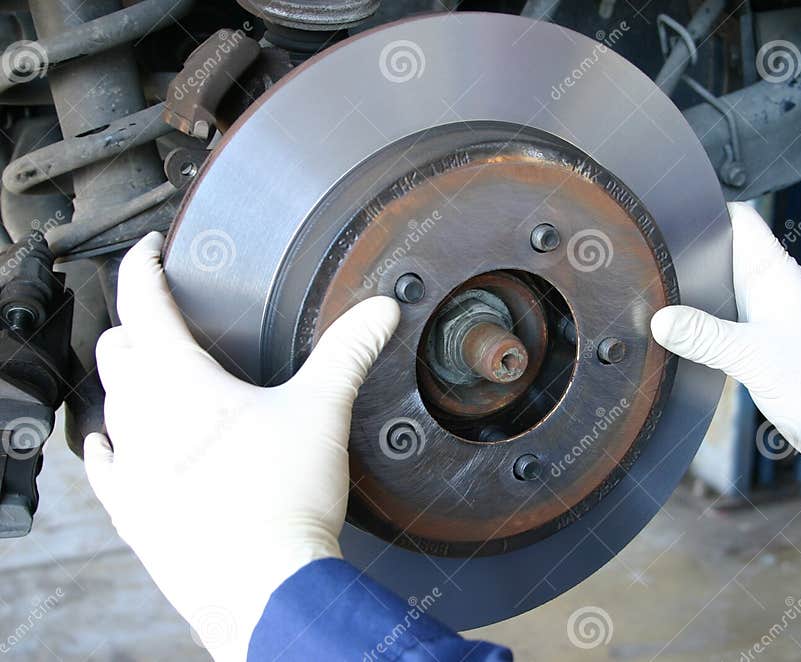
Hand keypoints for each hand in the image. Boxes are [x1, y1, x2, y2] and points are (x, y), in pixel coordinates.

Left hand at [83, 233, 399, 659]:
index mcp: (179, 383)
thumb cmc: (283, 498)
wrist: (263, 586)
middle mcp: (142, 417)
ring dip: (126, 379)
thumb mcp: (322, 410)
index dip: (143, 267)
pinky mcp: (133, 510)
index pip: (143, 303)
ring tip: (150, 372)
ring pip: (110, 403)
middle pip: (117, 349)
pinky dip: (110, 442)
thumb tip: (380, 309)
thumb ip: (348, 350)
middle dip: (135, 322)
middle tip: (161, 315)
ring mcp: (132, 467)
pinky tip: (112, 442)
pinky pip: (105, 465)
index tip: (150, 252)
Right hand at [651, 203, 800, 503]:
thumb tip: (659, 320)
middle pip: (718, 257)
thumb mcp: (757, 358)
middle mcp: (768, 292)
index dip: (704, 208)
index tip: (661, 212)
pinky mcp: (760, 352)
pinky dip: (697, 332)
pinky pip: (720, 330)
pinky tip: (671, 342)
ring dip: (688, 299)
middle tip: (638, 261)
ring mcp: (764, 322)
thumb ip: (706, 337)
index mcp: (774, 276)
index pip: (738, 220)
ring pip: (717, 295)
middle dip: (683, 257)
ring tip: (643, 299)